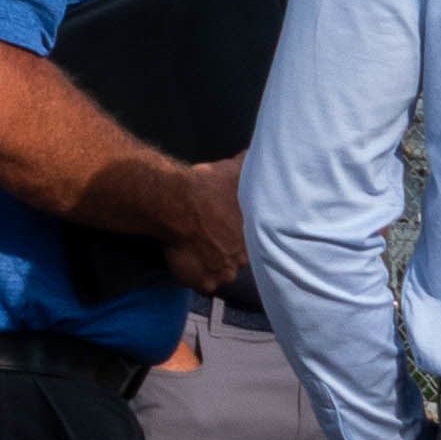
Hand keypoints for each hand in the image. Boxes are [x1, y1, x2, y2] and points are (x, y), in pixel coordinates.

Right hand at [158, 158, 249, 295]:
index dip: (240, 234)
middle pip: (238, 259)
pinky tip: (188, 259)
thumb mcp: (235, 169)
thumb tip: (263, 157)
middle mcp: (242, 260)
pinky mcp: (200, 281)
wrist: (177, 202)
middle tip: (213, 235)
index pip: (255, 241)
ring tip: (199, 248)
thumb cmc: (209, 186)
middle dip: (228, 250)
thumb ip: (251, 166)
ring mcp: (221, 273)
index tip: (229, 226)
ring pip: (220, 272)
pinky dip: (194, 274)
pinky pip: (200, 282)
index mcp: (254, 236)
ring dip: (213, 263)